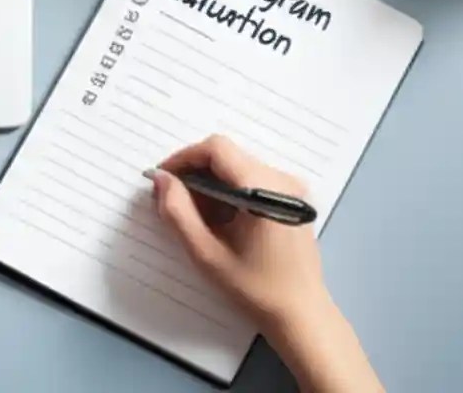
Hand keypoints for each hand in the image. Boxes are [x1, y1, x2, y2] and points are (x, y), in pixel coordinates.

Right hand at [150, 135, 324, 328]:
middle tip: (175, 204)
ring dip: (212, 185)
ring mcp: (291, 188)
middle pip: (228, 156)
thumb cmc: (254, 288)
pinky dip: (230, 192)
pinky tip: (221, 222)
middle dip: (195, 174)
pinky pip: (253, 181)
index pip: (217, 149)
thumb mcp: (206, 253)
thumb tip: (161, 179)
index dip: (183, 158)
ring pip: (238, 167)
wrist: (301, 313)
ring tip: (198, 219)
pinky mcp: (292, 199)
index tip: (163, 179)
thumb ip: (178, 211)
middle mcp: (282, 179)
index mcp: (263, 187)